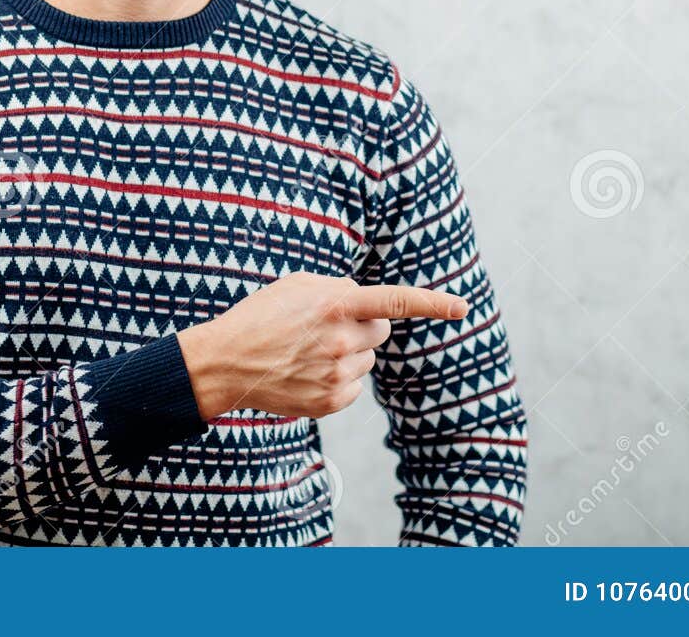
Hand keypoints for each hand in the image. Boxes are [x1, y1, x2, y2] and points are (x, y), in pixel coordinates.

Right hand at [175, 271, 468, 420]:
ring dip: (350, 351)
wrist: (226, 363)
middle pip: (382, 330)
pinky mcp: (331, 401)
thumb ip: (338, 289)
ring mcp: (338, 374)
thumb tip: (367, 302)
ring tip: (309, 349)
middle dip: (366, 324)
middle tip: (330, 324)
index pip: (396, 302)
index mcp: (335, 305)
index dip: (433, 303)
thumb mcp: (296, 286)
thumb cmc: (260, 316)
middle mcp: (342, 340)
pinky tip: (308, 370)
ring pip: (367, 358)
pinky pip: (355, 385)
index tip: (462, 307)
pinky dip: (340, 376)